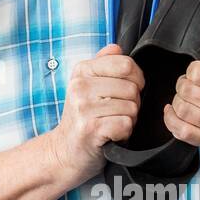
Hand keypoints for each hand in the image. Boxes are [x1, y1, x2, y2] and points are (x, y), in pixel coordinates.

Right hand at [48, 44, 143, 180]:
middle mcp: (80, 86)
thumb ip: (103, 64)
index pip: (126, 64)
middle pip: (133, 87)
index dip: (136, 79)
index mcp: (82, 71)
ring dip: (128, 120)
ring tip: (110, 124)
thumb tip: (116, 47)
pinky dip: (124, 134)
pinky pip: (126, 124)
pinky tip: (110, 135)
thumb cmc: (81, 119)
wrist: (63, 152)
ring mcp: (83, 107)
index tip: (124, 91)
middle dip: (132, 103)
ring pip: (132, 107)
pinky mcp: (90, 128)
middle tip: (114, 113)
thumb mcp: (87, 86)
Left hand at [163, 39, 199, 149]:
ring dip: (180, 99)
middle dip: (185, 83)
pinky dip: (172, 120)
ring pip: (182, 109)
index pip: (198, 72)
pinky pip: (182, 132)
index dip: (195, 69)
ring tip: (190, 96)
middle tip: (194, 84)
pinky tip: (176, 111)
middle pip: (187, 90)